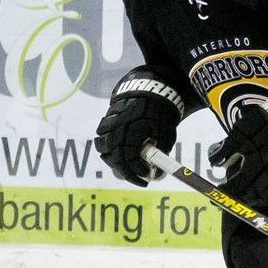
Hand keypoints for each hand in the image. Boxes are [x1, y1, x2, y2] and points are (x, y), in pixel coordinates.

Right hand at [94, 68, 185, 186]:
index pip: (130, 158)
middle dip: (125, 171)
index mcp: (138, 129)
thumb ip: (159, 152)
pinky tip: (118, 149)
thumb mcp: (167, 133)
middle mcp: (121, 126)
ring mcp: (112, 121)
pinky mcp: (107, 118)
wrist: (152, 89)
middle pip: (114, 156)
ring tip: (124, 164)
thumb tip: (156, 174)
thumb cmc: (162, 114)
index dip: (137, 171)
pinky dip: (106, 145)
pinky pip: (101, 134)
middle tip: (136, 178)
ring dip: (112, 158)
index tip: (146, 178)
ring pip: (102, 146)